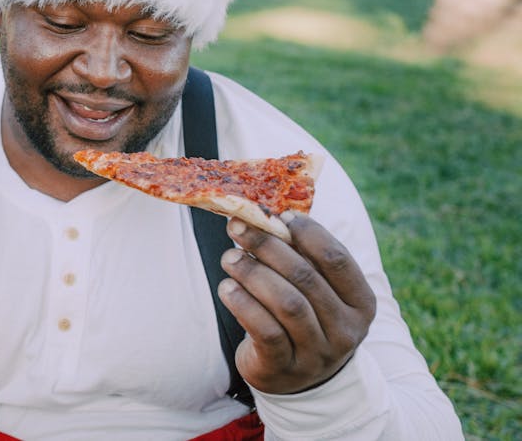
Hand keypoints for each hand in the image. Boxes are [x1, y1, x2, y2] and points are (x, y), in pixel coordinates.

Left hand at [218, 211, 376, 394]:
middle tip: (238, 227)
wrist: (296, 377)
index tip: (277, 215)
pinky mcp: (285, 368)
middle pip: (306, 278)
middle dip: (268, 247)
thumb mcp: (315, 290)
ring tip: (229, 258)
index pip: (337, 259)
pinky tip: (227, 288)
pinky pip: (265, 331)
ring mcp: (318, 353)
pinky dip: (243, 304)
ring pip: (287, 303)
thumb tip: (267, 211)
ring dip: (253, 273)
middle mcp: (346, 329)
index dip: (307, 233)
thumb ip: (301, 256)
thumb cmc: (304, 317)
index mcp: (360, 302)